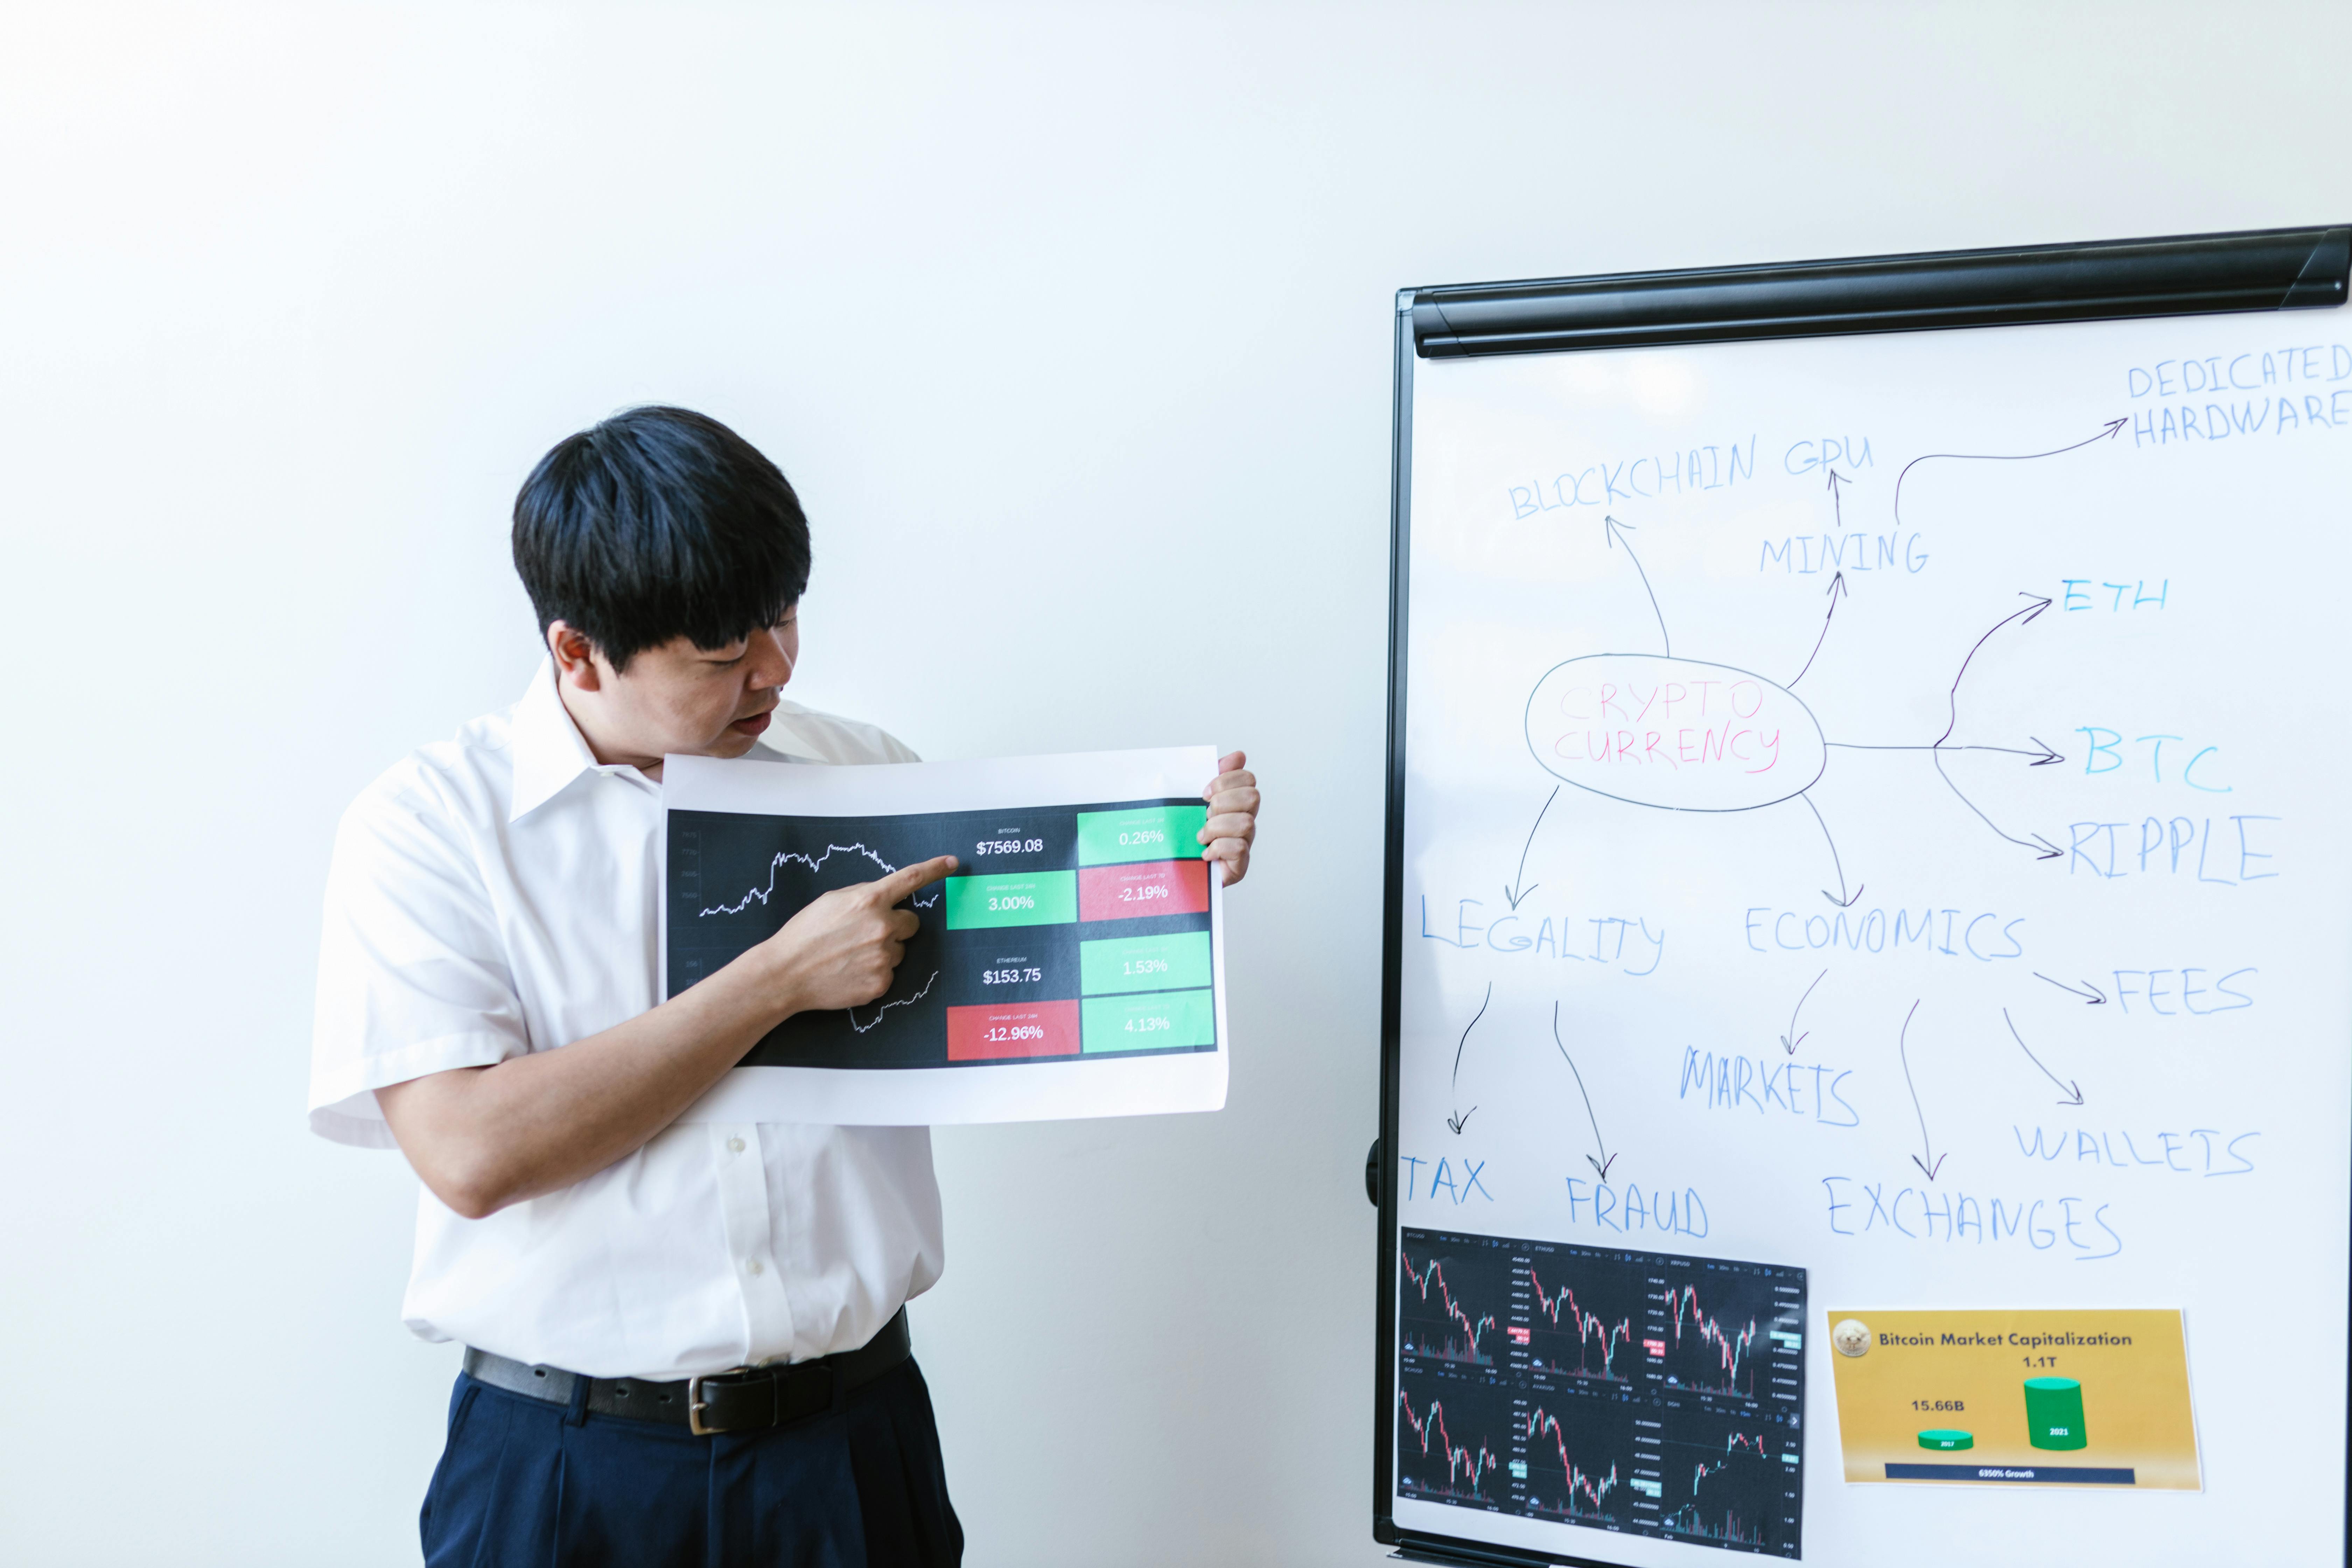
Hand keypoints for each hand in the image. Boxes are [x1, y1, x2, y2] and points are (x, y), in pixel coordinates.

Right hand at [760, 854, 957, 1010]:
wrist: (786, 974)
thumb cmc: (805, 934)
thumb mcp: (832, 900)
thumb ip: (863, 895)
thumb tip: (885, 897)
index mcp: (869, 901)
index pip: (910, 879)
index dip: (934, 869)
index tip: (952, 863)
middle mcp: (882, 927)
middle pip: (911, 923)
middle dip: (895, 925)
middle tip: (865, 933)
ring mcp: (884, 957)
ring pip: (899, 950)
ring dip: (882, 950)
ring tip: (850, 955)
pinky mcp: (882, 982)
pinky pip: (889, 973)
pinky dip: (874, 972)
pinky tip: (850, 971)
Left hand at [1198, 750, 1258, 886]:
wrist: (1179, 868)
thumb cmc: (1187, 832)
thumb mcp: (1193, 799)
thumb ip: (1213, 775)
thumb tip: (1239, 756)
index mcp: (1236, 801)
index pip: (1247, 778)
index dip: (1226, 781)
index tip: (1203, 792)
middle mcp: (1246, 819)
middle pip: (1252, 797)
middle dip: (1223, 802)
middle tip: (1205, 814)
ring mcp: (1246, 842)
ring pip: (1245, 822)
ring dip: (1217, 827)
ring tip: (1201, 836)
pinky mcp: (1241, 864)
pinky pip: (1238, 847)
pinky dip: (1217, 848)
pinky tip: (1205, 852)